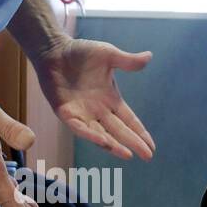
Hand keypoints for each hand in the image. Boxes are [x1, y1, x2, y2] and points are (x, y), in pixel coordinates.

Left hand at [31, 37, 155, 159]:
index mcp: (110, 99)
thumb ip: (127, 61)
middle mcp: (98, 111)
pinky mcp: (66, 113)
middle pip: (119, 131)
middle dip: (133, 143)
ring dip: (113, 145)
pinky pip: (79, 128)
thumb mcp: (109, 55)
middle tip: (148, 156)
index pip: (129, 120)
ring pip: (101, 134)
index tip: (151, 147)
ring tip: (127, 154)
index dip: (140, 133)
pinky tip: (103, 141)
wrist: (55, 50)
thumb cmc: (81, 53)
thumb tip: (149, 56)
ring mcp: (82, 114)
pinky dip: (90, 135)